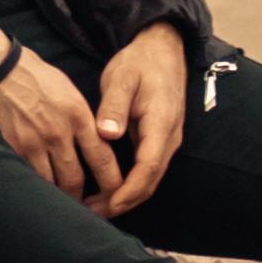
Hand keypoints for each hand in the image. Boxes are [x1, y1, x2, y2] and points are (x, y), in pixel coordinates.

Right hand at [0, 45, 124, 209]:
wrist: (1, 71)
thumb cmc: (39, 80)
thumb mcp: (71, 94)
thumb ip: (85, 122)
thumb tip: (99, 147)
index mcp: (78, 116)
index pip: (102, 158)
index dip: (112, 183)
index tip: (117, 196)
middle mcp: (58, 132)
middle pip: (75, 180)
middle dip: (84, 200)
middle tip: (88, 209)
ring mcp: (34, 142)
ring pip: (51, 184)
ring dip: (58, 198)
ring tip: (63, 207)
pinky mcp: (12, 147)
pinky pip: (28, 177)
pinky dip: (36, 187)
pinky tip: (40, 194)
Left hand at [97, 23, 190, 214]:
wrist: (162, 49)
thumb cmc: (140, 62)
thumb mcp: (123, 78)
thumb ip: (114, 106)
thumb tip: (107, 134)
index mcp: (161, 123)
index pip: (149, 168)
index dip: (129, 191)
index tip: (108, 206)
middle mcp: (169, 136)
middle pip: (151, 181)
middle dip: (124, 202)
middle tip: (92, 213)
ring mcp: (167, 139)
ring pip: (150, 179)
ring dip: (126, 196)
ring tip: (95, 206)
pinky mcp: (160, 140)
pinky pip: (148, 170)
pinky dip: (130, 184)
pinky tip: (108, 188)